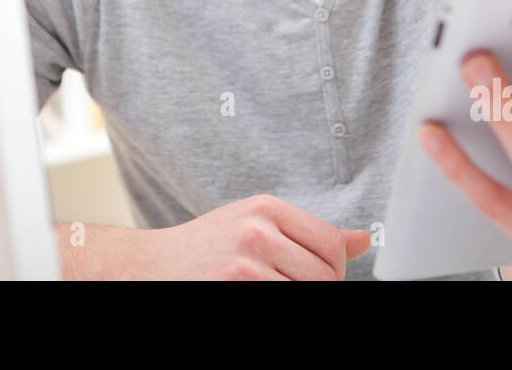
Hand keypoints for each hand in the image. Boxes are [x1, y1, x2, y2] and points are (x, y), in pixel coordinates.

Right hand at [62, 194, 370, 279]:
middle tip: (292, 288)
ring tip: (272, 289)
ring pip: (306, 292)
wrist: (148, 268)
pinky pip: (280, 303)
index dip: (334, 272)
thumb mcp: (254, 226)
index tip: (319, 280)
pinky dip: (276, 303)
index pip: (331, 246)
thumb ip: (307, 233)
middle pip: (324, 277)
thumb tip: (363, 240)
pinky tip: (255, 295)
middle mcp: (257, 231)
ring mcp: (244, 264)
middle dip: (319, 291)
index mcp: (266, 208)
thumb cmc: (205, 249)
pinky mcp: (233, 288)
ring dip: (298, 299)